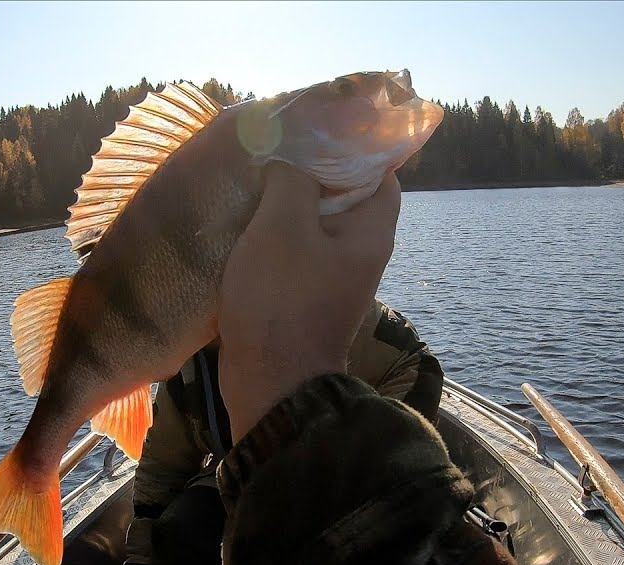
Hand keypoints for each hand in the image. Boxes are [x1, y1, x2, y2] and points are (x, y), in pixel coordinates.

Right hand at [218, 163, 400, 441]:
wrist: (270, 383)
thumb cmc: (281, 300)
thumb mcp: (283, 224)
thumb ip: (291, 176)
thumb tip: (290, 148)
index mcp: (371, 228)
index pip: (378, 167)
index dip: (350, 141)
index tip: (313, 122)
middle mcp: (361, 248)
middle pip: (344, 190)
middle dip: (310, 165)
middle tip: (274, 142)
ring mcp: (333, 272)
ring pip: (315, 218)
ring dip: (286, 197)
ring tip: (253, 173)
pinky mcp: (305, 291)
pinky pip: (295, 246)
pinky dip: (275, 229)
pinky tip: (245, 217)